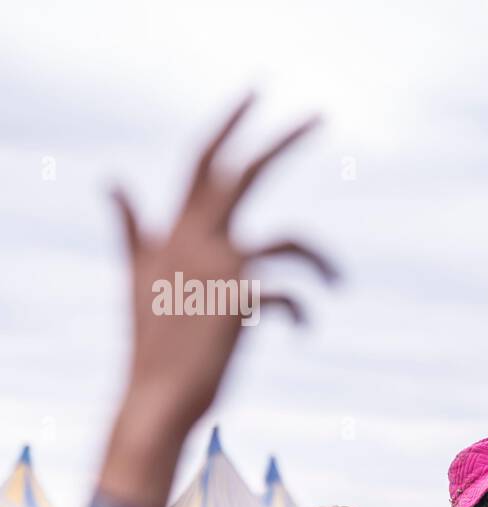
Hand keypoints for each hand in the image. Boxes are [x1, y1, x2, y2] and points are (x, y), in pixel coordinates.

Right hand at [112, 94, 336, 441]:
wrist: (157, 399)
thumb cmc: (152, 342)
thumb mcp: (139, 277)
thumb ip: (132, 229)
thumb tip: (112, 182)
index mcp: (174, 230)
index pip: (201, 161)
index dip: (227, 123)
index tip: (257, 90)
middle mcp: (195, 239)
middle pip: (243, 172)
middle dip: (284, 140)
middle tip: (322, 114)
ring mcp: (219, 268)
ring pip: (291, 240)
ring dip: (323, 260)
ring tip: (339, 281)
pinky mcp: (241, 300)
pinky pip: (292, 295)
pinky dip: (304, 312)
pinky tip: (302, 330)